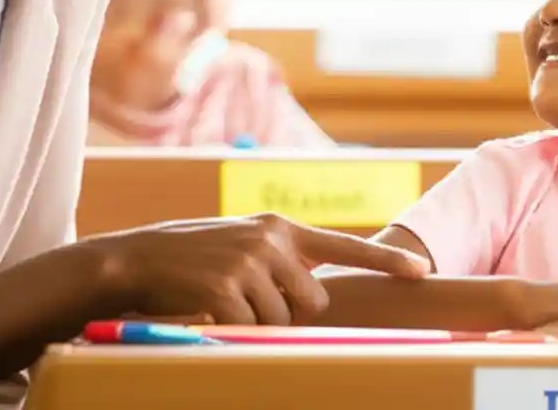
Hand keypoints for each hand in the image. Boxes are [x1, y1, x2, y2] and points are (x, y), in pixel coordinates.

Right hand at [85, 214, 430, 325]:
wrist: (136, 259)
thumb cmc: (193, 257)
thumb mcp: (242, 242)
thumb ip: (282, 258)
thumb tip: (320, 293)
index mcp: (278, 226)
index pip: (343, 245)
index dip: (385, 262)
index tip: (421, 273)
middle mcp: (270, 239)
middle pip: (313, 299)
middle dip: (289, 311)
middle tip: (248, 298)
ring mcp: (249, 262)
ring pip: (282, 319)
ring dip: (257, 322)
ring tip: (222, 299)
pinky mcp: (227, 288)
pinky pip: (251, 329)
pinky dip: (232, 329)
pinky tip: (208, 309)